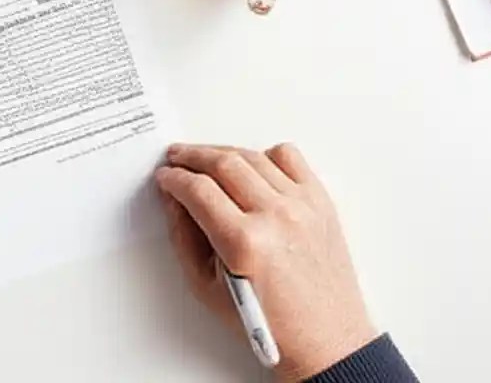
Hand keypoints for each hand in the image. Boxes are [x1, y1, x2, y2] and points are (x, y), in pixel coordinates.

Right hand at [155, 144, 376, 381]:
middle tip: (177, 158)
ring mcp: (303, 206)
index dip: (174, 178)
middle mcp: (276, 217)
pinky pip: (290, 158)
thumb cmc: (271, 323)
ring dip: (223, 152)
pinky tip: (253, 166)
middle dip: (192, 156)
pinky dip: (266, 155)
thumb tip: (174, 200)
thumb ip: (184, 237)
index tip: (165, 177)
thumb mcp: (207, 287)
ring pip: (254, 156)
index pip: (197, 189)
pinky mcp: (321, 202)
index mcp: (244, 242)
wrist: (325, 338)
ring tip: (207, 158)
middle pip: (223, 163)